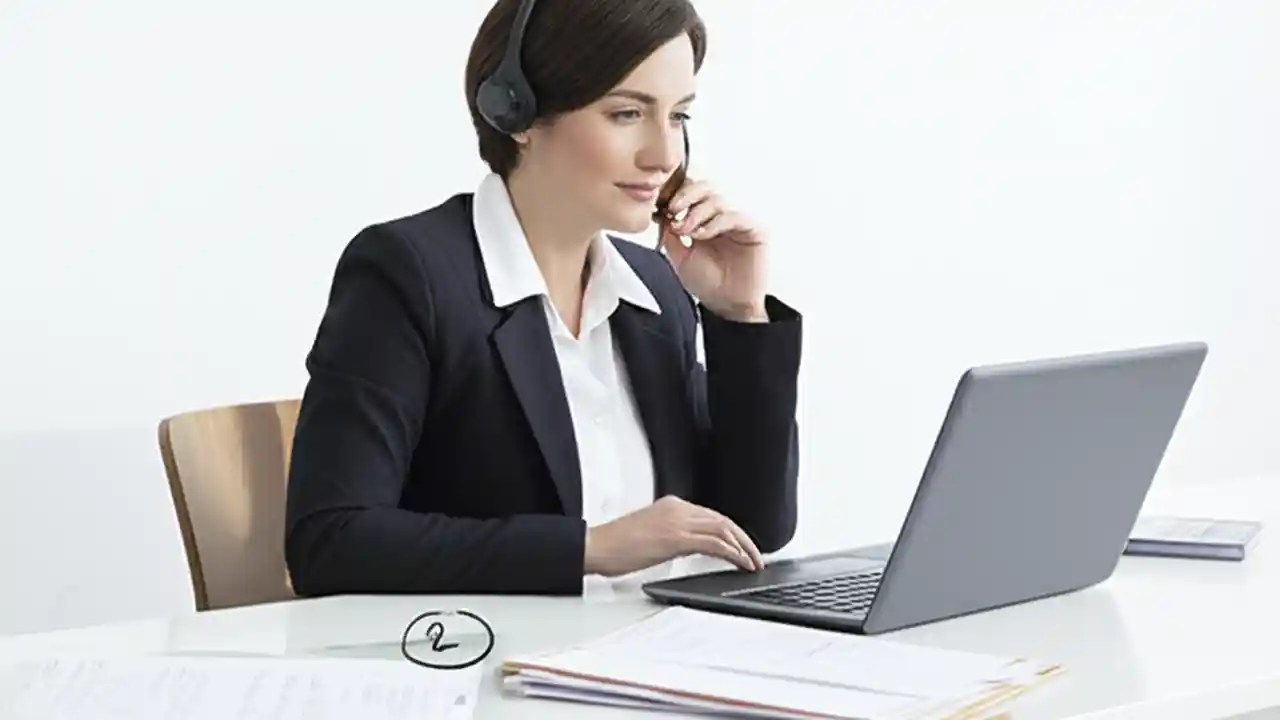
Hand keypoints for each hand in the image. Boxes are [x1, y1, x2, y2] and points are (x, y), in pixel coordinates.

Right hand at [583, 495, 764, 576]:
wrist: (597, 547)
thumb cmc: (617, 545)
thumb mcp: (651, 534)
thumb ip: (674, 535)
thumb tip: (691, 546)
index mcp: (672, 505)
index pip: (712, 516)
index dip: (733, 532)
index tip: (744, 546)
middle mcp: (678, 508)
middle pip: (723, 520)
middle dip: (744, 539)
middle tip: (757, 556)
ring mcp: (678, 521)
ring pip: (724, 529)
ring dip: (743, 547)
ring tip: (754, 563)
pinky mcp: (676, 538)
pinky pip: (714, 543)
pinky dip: (732, 553)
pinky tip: (740, 563)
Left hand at [657, 178, 768, 322]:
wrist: (727, 306)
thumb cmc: (708, 283)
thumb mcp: (680, 256)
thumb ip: (671, 234)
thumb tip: (661, 214)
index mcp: (705, 217)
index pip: (693, 191)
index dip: (677, 194)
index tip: (662, 206)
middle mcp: (723, 214)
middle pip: (706, 186)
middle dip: (687, 195)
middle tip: (673, 209)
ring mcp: (739, 220)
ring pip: (719, 198)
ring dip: (698, 212)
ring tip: (686, 229)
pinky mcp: (755, 228)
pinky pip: (734, 215)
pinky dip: (715, 222)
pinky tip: (702, 235)